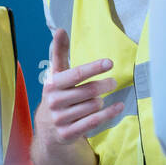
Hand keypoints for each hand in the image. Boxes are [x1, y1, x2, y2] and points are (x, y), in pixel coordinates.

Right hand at [36, 28, 125, 144]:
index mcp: (51, 85)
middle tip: (113, 82)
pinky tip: (118, 106)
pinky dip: (109, 113)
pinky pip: (95, 121)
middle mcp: (54, 102)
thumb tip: (60, 30)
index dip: (94, 68)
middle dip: (104, 85)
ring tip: (100, 98)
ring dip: (101, 101)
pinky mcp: (68, 134)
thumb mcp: (56, 75)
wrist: (47, 129)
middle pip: (89, 91)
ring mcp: (60, 119)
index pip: (76, 74)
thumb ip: (59, 53)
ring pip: (93, 106)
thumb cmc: (56, 95)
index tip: (109, 63)